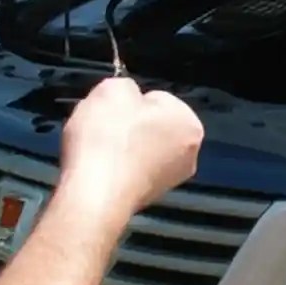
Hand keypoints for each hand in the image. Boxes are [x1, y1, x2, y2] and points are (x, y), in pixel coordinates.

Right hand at [58, 78, 203, 221]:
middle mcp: (191, 153)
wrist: (94, 194)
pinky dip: (117, 168)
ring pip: (140, 149)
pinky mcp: (151, 198)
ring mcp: (173, 178)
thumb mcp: (112, 90)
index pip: (156, 99)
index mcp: (190, 123)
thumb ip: (126, 86)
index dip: (128, 102)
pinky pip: (132, 171)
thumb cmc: (108, 137)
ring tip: (100, 150)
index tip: (111, 112)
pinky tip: (101, 169)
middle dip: (128, 125)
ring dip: (122, 147)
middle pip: (151, 125)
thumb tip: (129, 96)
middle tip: (104, 129)